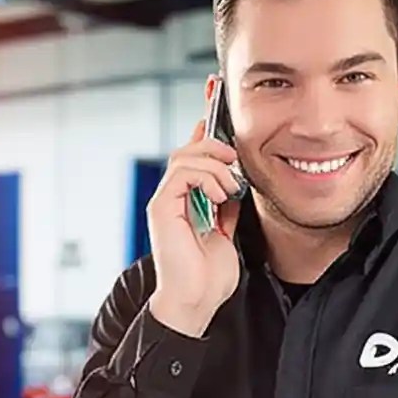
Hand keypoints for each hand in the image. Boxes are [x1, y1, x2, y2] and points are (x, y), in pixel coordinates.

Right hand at [147, 119, 244, 337]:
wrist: (197, 300)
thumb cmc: (209, 275)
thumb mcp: (229, 231)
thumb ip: (228, 204)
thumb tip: (237, 182)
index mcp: (187, 199)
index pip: (194, 154)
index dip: (204, 127)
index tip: (215, 98)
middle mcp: (172, 196)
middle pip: (187, 148)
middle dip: (212, 140)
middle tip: (235, 157)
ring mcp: (165, 201)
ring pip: (184, 156)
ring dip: (214, 164)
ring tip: (231, 186)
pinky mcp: (161, 207)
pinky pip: (181, 173)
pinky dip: (205, 177)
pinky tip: (219, 195)